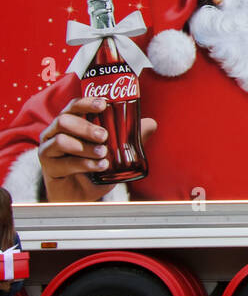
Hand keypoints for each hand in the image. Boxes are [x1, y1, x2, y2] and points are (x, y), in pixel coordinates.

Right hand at [38, 97, 156, 201]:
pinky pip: (64, 163)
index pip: (74, 106)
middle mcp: (55, 132)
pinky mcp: (49, 167)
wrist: (81, 193)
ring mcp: (49, 149)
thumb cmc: (95, 165)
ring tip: (103, 153)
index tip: (103, 104)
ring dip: (85, 147)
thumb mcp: (115, 150)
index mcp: (71, 122)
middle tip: (104, 135)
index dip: (86, 102)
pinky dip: (84, 164)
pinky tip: (100, 166)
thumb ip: (131, 136)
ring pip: (61, 140)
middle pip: (64, 120)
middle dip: (86, 127)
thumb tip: (151, 124)